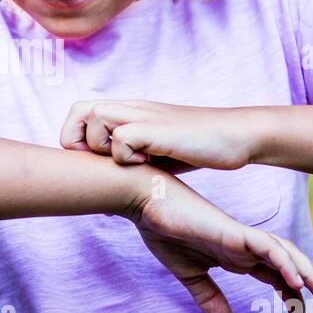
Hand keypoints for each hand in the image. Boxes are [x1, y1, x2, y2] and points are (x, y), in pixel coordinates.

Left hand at [60, 99, 257, 173]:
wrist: (236, 137)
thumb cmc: (196, 148)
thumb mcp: (154, 154)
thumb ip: (128, 165)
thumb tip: (105, 204)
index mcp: (128, 112)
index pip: (79, 111)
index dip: (76, 137)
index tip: (96, 161)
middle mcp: (132, 108)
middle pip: (79, 110)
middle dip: (81, 142)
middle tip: (106, 163)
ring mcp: (144, 116)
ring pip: (96, 118)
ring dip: (105, 147)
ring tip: (131, 161)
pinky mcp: (158, 129)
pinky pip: (122, 138)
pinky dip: (128, 156)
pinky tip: (150, 162)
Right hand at [122, 170, 312, 312]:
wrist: (146, 202)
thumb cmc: (164, 231)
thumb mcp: (190, 275)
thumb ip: (209, 297)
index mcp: (237, 255)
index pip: (275, 274)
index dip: (292, 293)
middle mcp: (245, 245)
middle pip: (289, 263)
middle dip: (312, 284)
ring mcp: (242, 237)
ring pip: (286, 254)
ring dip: (308, 275)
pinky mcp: (233, 231)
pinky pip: (266, 246)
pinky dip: (284, 262)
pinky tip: (296, 281)